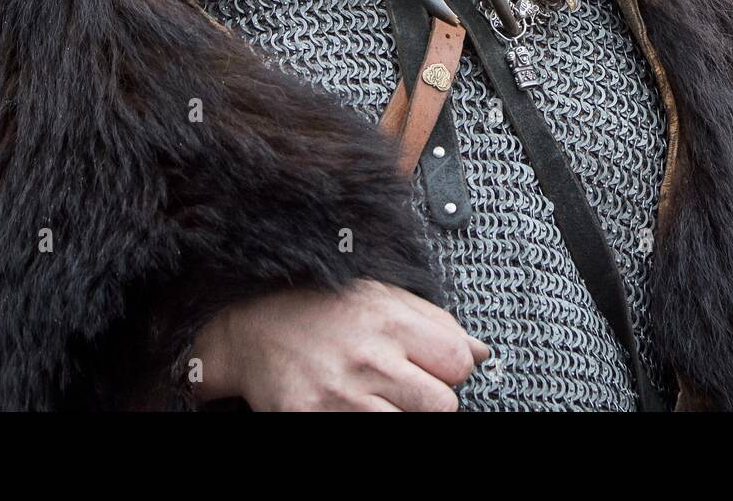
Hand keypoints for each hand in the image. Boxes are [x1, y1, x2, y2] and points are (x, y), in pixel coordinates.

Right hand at [191, 279, 488, 410]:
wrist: (252, 326)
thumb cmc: (324, 307)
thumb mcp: (382, 295)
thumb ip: (435, 322)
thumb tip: (481, 352)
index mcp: (390, 320)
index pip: (457, 362)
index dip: (452, 370)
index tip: (435, 368)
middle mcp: (369, 358)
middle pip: (443, 406)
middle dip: (432, 400)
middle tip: (407, 388)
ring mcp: (342, 395)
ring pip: (410, 427)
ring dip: (401, 416)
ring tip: (379, 397)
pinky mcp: (314, 420)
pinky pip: (367, 437)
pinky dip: (369, 424)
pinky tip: (358, 408)